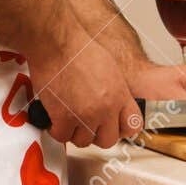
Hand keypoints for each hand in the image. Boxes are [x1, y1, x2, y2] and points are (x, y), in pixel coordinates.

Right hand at [28, 28, 141, 148]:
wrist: (57, 43)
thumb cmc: (78, 49)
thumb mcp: (110, 70)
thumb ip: (114, 92)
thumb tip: (111, 105)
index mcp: (120, 95)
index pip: (132, 126)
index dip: (119, 129)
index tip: (110, 127)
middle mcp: (106, 108)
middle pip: (107, 140)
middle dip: (95, 134)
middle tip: (84, 124)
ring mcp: (85, 115)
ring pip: (82, 141)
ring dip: (73, 132)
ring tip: (66, 118)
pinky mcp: (63, 117)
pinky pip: (62, 136)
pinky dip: (56, 129)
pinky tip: (54, 118)